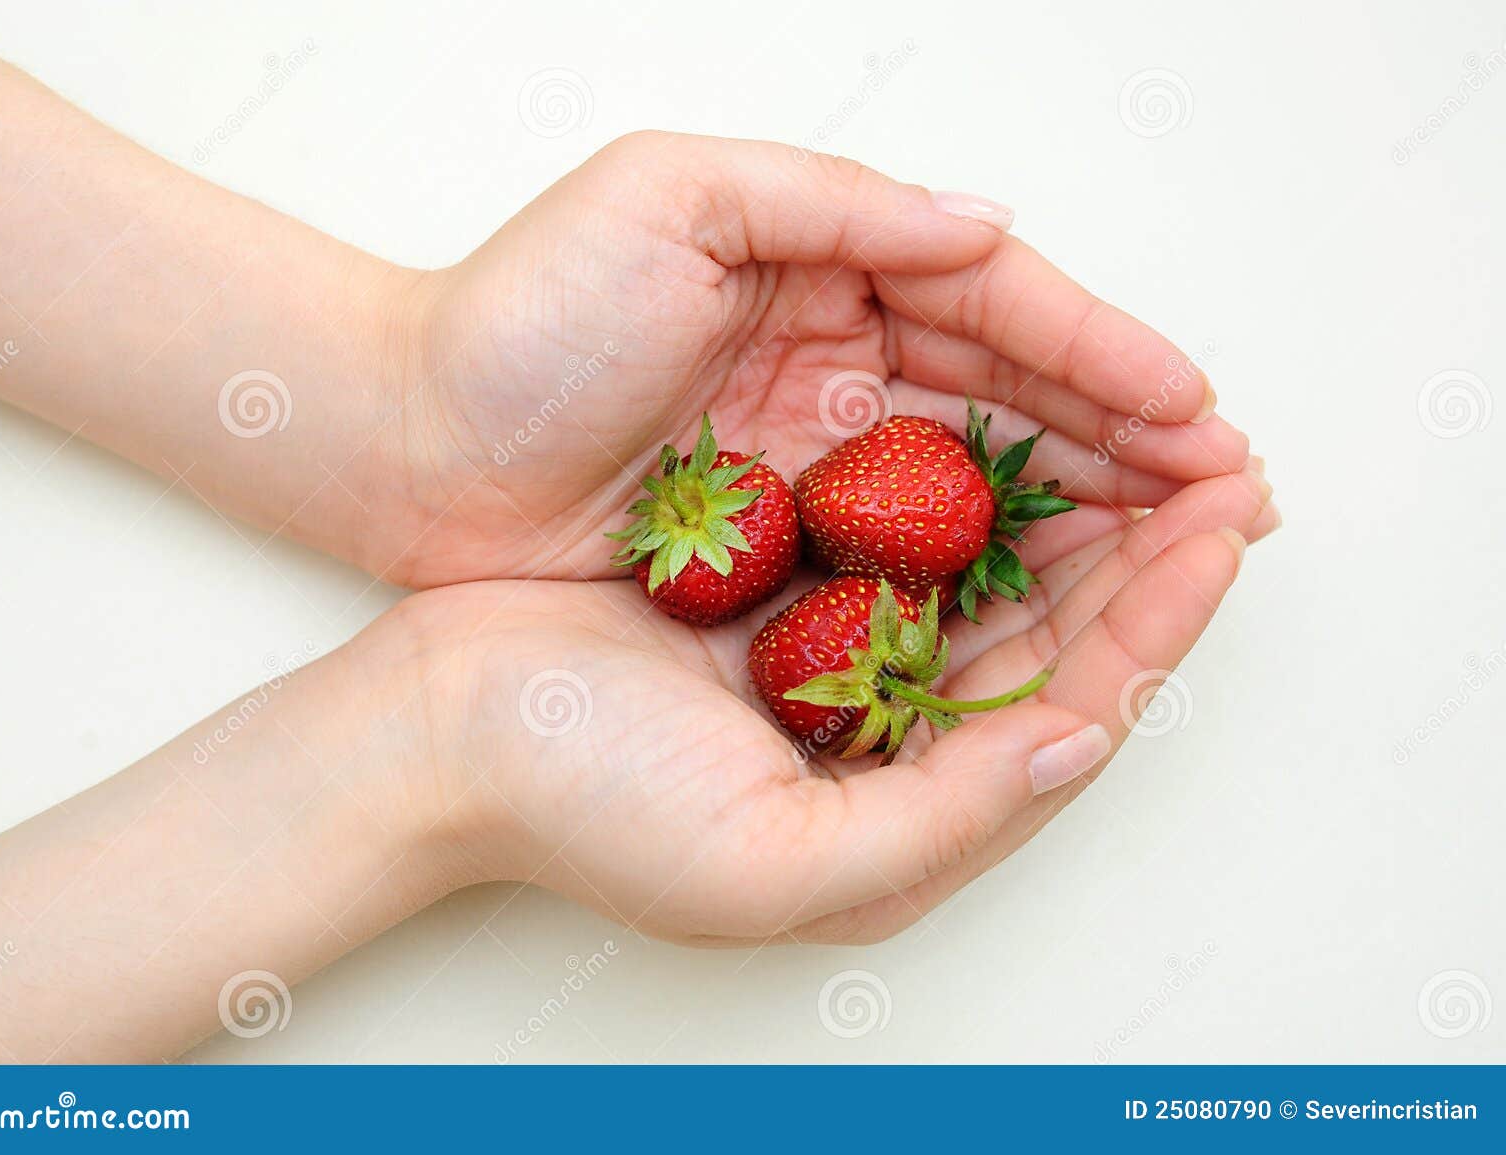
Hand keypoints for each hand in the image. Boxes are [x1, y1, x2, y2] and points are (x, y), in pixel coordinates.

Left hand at [377, 131, 1250, 587]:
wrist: (410, 443)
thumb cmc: (520, 315)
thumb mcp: (670, 197)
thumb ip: (836, 205)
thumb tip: (985, 228)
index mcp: (823, 272)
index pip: (996, 309)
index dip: (1103, 358)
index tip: (1193, 412)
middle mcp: (835, 364)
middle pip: (1014, 401)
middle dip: (1127, 445)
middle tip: (1228, 495)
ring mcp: (813, 462)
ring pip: (980, 487)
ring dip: (1087, 517)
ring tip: (1184, 551)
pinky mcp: (780, 548)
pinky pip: (908, 561)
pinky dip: (989, 579)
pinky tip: (1063, 602)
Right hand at [412, 470, 1271, 943]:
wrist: (436, 732)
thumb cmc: (582, 810)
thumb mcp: (772, 866)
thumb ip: (945, 818)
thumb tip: (1079, 740)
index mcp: (904, 815)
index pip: (1071, 715)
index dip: (1157, 625)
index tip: (1222, 531)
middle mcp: (887, 743)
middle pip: (1052, 640)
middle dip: (1144, 555)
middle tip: (1223, 466)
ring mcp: (836, 661)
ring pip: (990, 579)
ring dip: (1070, 509)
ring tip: (1144, 435)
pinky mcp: (784, 593)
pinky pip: (904, 532)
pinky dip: (964, 485)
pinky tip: (1004, 429)